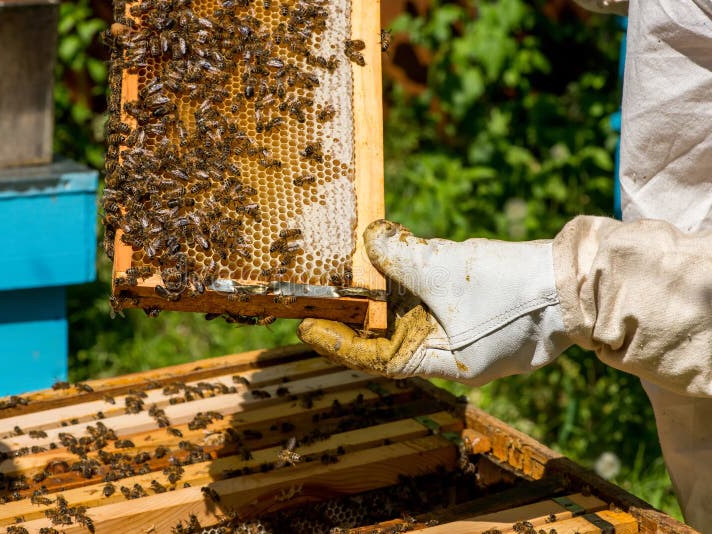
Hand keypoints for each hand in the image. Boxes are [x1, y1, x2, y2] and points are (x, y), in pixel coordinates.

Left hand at [298, 220, 571, 384]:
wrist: (575, 284)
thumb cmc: (511, 289)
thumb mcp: (444, 268)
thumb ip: (400, 254)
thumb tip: (369, 236)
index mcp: (436, 362)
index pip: (374, 358)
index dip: (337, 342)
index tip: (305, 327)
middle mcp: (443, 354)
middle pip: (388, 334)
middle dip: (358, 310)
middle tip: (324, 288)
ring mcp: (460, 334)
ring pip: (410, 313)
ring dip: (385, 288)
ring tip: (355, 262)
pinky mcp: (472, 313)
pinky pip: (432, 299)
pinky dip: (412, 278)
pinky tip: (397, 252)